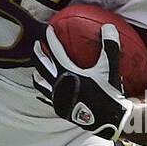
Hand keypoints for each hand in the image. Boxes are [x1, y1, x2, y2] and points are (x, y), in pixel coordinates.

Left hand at [32, 24, 133, 139]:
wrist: (108, 119)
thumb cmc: (109, 93)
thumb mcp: (110, 68)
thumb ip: (109, 46)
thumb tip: (109, 27)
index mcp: (69, 72)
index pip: (55, 51)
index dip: (50, 39)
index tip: (47, 30)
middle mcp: (59, 84)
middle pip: (42, 65)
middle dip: (37, 53)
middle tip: (36, 45)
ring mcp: (58, 97)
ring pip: (41, 83)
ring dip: (37, 73)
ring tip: (36, 70)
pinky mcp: (60, 108)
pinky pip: (47, 99)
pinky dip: (43, 93)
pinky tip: (42, 93)